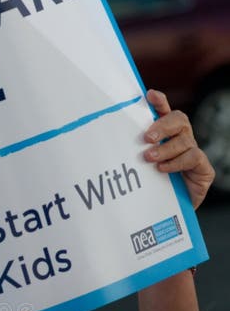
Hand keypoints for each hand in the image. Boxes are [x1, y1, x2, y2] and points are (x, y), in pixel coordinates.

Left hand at [143, 88, 214, 209]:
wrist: (169, 215)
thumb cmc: (151, 188)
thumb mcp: (138, 169)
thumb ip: (131, 153)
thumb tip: (107, 140)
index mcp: (166, 135)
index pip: (165, 111)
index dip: (159, 102)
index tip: (149, 95)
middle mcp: (181, 139)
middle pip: (178, 120)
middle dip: (163, 125)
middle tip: (147, 137)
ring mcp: (193, 153)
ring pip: (185, 140)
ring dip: (166, 148)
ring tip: (149, 158)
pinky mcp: (203, 169)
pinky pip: (193, 157)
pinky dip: (176, 162)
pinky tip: (162, 169)